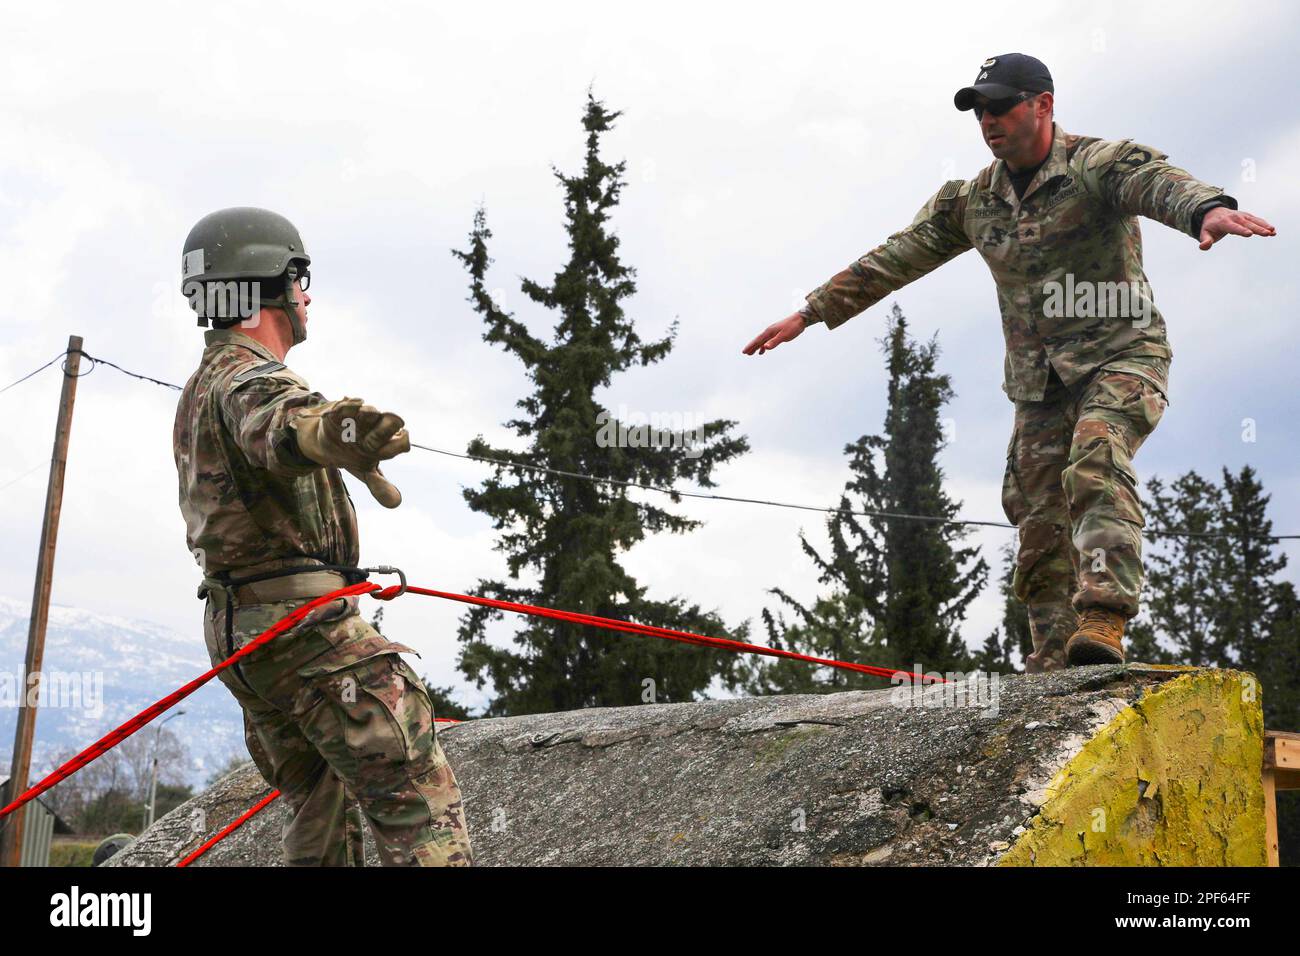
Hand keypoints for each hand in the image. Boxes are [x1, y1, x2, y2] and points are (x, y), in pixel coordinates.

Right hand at [293, 397, 409, 505]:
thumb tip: (396, 503)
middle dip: (389, 426)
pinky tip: (353, 405)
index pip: (401, 442)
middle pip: (390, 422)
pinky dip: (350, 405)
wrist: (326, 443)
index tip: (401, 439)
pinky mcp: (341, 412)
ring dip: (369, 413)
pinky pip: (347, 406)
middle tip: (385, 428)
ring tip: (362, 417)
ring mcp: (359, 419)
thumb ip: (379, 485)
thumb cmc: (352, 455)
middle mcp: (376, 429)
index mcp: (384, 444)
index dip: (402, 442)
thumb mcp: (364, 472)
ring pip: (370, 412)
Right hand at [742, 312, 806, 354]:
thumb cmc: (792, 327)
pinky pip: (768, 341)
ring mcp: (773, 332)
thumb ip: (774, 342)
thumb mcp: (784, 335)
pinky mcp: (777, 334)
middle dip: (751, 347)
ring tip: (751, 353)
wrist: (800, 320)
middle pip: (758, 341)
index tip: (744, 351)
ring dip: (757, 347)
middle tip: (745, 353)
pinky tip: (763, 350)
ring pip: (762, 341)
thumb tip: (765, 347)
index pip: (758, 340)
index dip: (751, 346)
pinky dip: (764, 346)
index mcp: (769, 332)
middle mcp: (769, 332)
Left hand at [1199, 207, 1275, 250]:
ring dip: (1264, 226)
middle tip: (1267, 233)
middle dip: (1257, 229)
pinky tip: (1273, 230)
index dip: (1241, 230)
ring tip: (1273, 232)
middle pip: (1247, 224)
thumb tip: (1203, 247)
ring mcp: (1242, 216)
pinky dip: (1265, 224)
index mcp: (1224, 223)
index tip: (1250, 234)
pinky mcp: (1247, 216)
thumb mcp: (1204, 233)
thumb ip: (1205, 240)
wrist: (1214, 213)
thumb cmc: (1209, 226)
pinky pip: (1257, 220)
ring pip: (1254, 221)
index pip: (1234, 227)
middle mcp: (1235, 218)